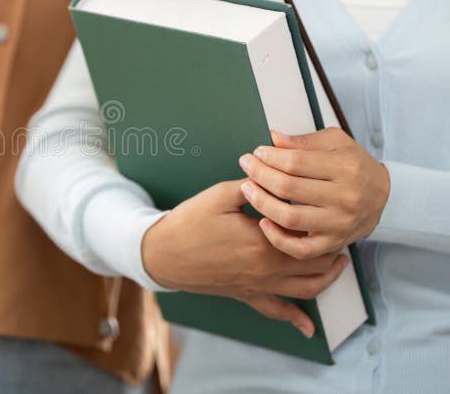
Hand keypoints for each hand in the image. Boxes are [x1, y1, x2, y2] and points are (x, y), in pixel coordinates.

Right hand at [142, 180, 348, 337]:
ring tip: (338, 263)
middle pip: (315, 260)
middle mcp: (268, 268)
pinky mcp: (247, 295)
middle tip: (337, 229)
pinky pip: (277, 311)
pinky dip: (296, 319)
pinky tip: (308, 327)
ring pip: (307, 288)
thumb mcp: (219, 195)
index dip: (320, 218)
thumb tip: (273, 174)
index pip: (307, 231)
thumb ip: (252, 184)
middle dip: (331, 245)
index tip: (325, 205)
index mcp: (264, 240)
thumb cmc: (189, 223)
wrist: (163, 255)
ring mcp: (259, 285)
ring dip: (328, 277)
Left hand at [239, 128, 390, 259]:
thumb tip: (273, 138)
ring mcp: (339, 223)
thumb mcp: (335, 143)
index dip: (270, 157)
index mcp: (345, 168)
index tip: (256, 153)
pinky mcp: (333, 243)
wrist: (384, 196)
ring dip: (261, 203)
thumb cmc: (354, 166)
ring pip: (289, 217)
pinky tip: (263, 223)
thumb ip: (303, 141)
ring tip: (247, 189)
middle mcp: (344, 197)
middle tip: (245, 165)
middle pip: (288, 188)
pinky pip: (300, 249)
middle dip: (259, 174)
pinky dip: (277, 239)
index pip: (296, 162)